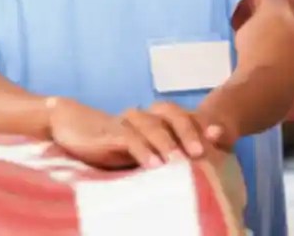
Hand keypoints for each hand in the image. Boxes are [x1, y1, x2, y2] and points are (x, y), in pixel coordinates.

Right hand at [49, 99, 225, 169]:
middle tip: (205, 153)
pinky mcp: (111, 134)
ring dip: (170, 143)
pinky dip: (144, 151)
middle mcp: (145, 118)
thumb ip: (161, 159)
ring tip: (183, 161)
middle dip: (191, 132)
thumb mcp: (139, 153)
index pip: (184, 119)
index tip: (223, 141)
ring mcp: (128, 123)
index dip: (203, 128)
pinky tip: (154, 165)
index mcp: (156, 121)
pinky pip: (130, 139)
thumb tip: (192, 176)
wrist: (70, 124)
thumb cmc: (108, 144)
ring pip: (153, 125)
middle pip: (173, 116)